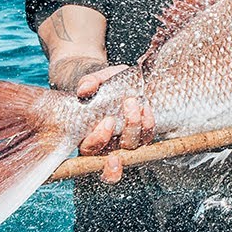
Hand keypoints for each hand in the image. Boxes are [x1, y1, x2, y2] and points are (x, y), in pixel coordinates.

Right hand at [75, 65, 154, 182]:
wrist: (128, 82)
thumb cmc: (108, 84)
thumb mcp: (99, 79)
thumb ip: (89, 83)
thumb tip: (83, 90)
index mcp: (88, 134)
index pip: (88, 149)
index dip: (97, 141)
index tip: (108, 121)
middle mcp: (106, 143)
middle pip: (111, 152)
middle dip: (116, 132)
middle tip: (125, 108)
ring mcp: (125, 141)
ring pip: (131, 145)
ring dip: (134, 125)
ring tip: (135, 103)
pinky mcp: (141, 137)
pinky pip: (146, 138)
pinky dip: (148, 124)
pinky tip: (146, 108)